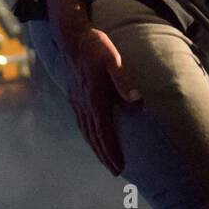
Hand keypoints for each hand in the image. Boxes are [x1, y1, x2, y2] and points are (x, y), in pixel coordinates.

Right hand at [59, 25, 140, 175]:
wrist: (71, 36)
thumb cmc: (95, 46)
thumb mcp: (113, 59)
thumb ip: (123, 80)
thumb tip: (137, 101)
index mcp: (94, 98)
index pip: (104, 131)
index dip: (112, 150)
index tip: (119, 166)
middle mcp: (83, 104)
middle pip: (94, 137)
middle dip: (105, 155)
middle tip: (115, 172)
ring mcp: (77, 101)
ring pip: (86, 131)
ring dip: (96, 148)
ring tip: (105, 162)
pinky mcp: (74, 96)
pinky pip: (81, 123)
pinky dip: (88, 136)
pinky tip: (92, 139)